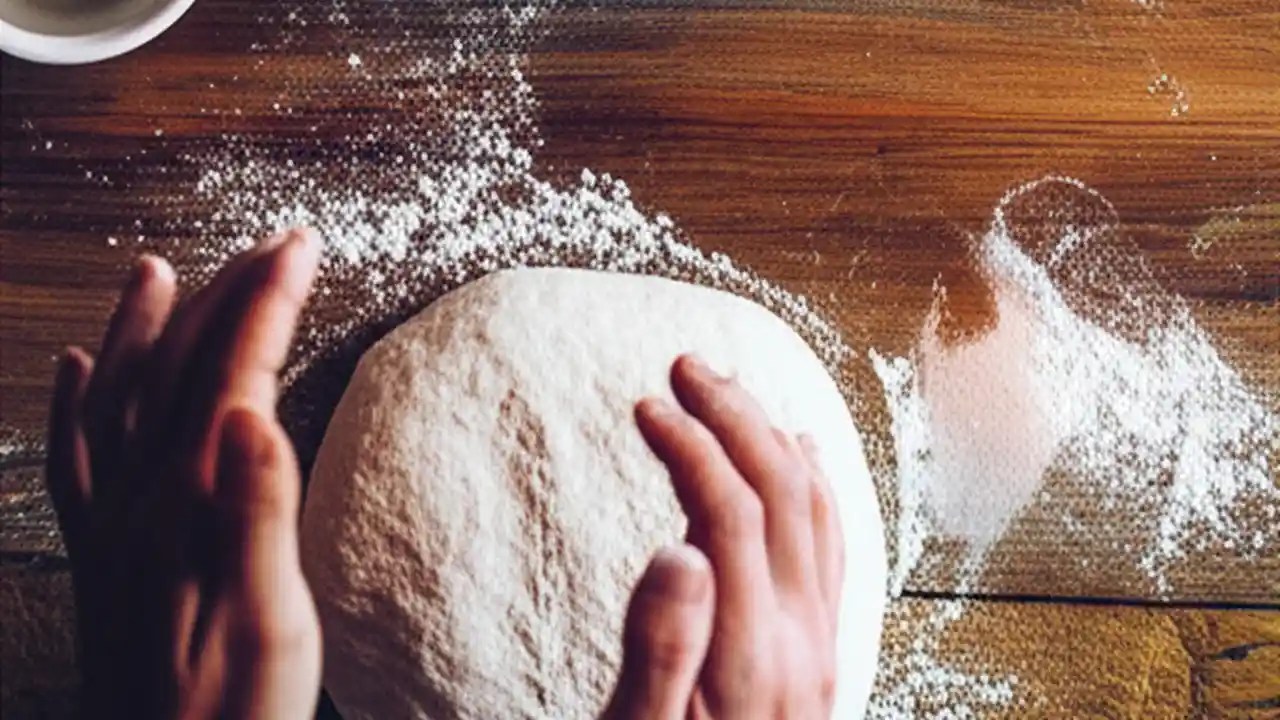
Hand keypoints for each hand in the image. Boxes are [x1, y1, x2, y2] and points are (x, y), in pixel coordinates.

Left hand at [45, 229, 322, 718]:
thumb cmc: (231, 712)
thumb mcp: (268, 624)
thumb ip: (256, 518)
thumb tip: (252, 417)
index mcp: (189, 510)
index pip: (231, 378)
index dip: (268, 304)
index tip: (301, 245)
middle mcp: (139, 505)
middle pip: (179, 372)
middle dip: (229, 295)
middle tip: (274, 244)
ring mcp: (112, 528)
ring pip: (118, 404)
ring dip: (141, 331)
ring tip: (155, 273)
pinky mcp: (102, 556)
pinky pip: (75, 463)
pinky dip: (75, 407)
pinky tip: (75, 374)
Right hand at [605, 355, 844, 717]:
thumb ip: (664, 651)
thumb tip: (681, 548)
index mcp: (753, 655)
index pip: (730, 512)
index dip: (690, 444)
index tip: (644, 403)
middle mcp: (803, 639)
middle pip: (783, 492)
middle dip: (735, 417)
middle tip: (687, 366)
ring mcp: (821, 644)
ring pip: (815, 510)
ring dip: (772, 438)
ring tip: (729, 392)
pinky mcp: (820, 650)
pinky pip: (833, 546)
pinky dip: (814, 485)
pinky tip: (796, 457)